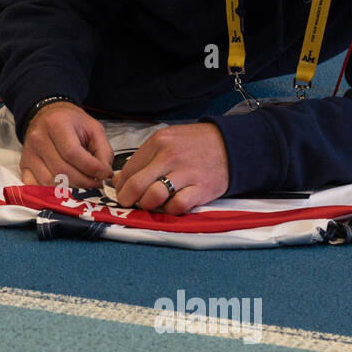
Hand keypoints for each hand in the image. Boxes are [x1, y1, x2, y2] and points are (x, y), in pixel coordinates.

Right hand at [20, 102, 112, 187]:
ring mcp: (29, 154)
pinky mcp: (24, 165)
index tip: (103, 174)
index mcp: (56, 124)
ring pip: (50, 182)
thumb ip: (103, 151)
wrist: (47, 115)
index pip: (72, 153)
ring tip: (83, 184)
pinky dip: (52, 192)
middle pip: (61, 171)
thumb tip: (104, 174)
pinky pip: (36, 186)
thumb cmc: (71, 122)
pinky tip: (65, 187)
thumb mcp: (93, 129)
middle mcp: (38, 138)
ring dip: (70, 189)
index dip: (90, 168)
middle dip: (83, 182)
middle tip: (95, 183)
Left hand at [112, 122, 229, 213]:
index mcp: (159, 142)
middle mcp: (170, 156)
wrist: (231, 144)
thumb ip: (144, 158)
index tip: (122, 191)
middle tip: (128, 203)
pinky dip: (171, 210)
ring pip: (154, 196)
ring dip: (147, 205)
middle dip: (127, 198)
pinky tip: (171, 206)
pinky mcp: (201, 188)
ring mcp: (186, 172)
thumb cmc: (195, 144)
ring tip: (150, 204)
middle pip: (136, 184)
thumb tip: (120, 179)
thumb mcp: (167, 141)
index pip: (129, 169)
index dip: (121, 185)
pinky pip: (178, 205)